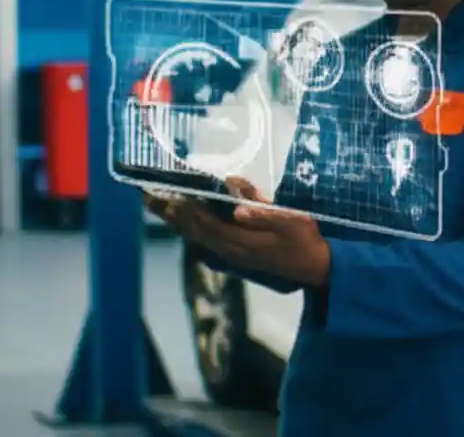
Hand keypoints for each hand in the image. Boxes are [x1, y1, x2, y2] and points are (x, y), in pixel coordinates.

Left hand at [144, 179, 330, 287]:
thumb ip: (265, 213)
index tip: (167, 194)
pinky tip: (184, 222)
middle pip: (193, 231)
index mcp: (241, 242)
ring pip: (197, 237)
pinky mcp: (236, 255)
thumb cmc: (305, 240)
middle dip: (170, 214)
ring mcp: (232, 255)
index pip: (205, 223)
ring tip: (157, 206)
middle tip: (147, 197)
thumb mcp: (292, 222)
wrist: (316, 268)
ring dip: (176, 222)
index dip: (185, 209)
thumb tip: (237, 208)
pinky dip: (191, 230)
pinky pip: (205, 241)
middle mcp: (230, 250)